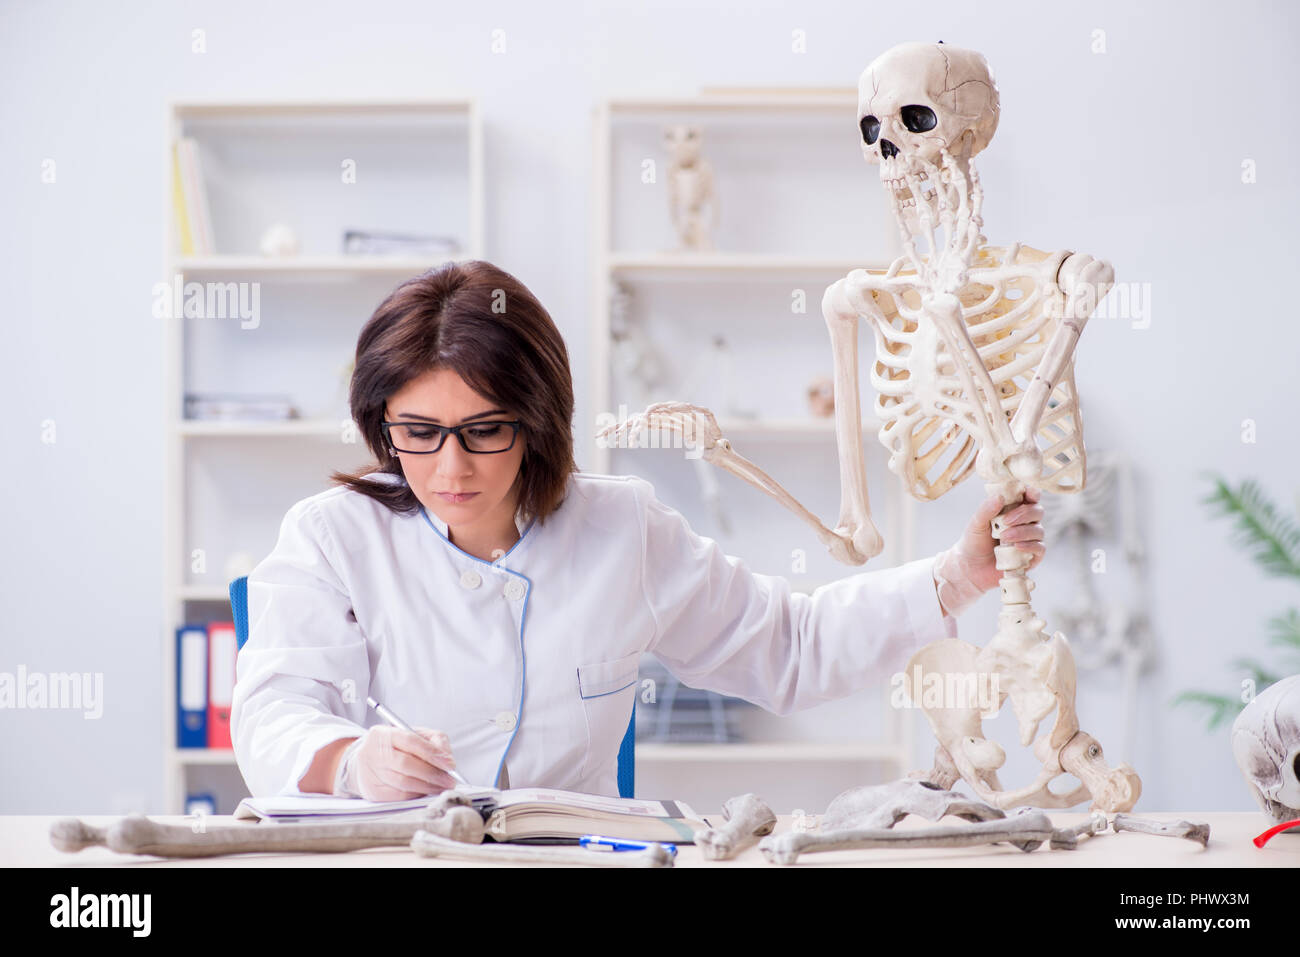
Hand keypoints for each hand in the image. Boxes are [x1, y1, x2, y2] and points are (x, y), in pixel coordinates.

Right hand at [336, 725, 458, 801]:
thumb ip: (434, 741)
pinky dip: (417, 795)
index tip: (450, 764)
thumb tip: (447, 758)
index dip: (432, 753)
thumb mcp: (415, 735)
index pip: (410, 741)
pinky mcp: (372, 792)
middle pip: (406, 764)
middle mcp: (371, 752)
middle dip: (432, 773)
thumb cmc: (396, 747)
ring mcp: (369, 773)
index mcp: (381, 734)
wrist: (367, 762)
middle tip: (450, 780)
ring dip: (428, 787)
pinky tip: (427, 792)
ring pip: (404, 783)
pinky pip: (399, 796)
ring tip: (442, 787)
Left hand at [932, 488, 1045, 617]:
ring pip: (1038, 530)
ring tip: (1004, 536)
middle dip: (1024, 513)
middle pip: (1037, 511)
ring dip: (1022, 531)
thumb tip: (1000, 496)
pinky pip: (1040, 548)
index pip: (1029, 497)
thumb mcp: (976, 523)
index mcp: (1013, 510)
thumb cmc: (974, 542)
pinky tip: (1016, 546)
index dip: (1032, 492)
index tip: (1029, 492)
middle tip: (1005, 521)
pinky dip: (1030, 545)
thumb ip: (986, 509)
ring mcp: (1029, 540)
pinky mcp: (1031, 557)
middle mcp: (1024, 523)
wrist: (969, 568)